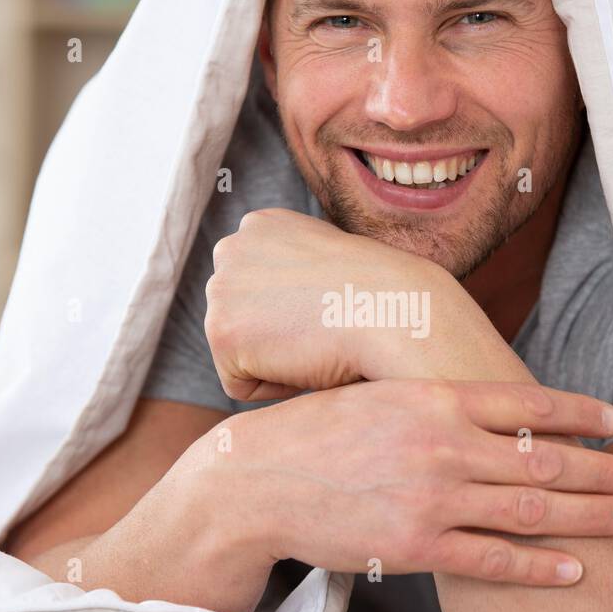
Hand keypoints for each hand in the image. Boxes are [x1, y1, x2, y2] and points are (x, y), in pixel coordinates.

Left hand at [204, 207, 504, 399]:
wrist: (392, 311)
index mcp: (258, 225)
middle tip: (324, 326)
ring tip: (316, 340)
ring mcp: (220, 288)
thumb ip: (292, 272)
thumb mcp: (329, 262)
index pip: (257, 292)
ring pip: (240, 353)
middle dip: (280, 336)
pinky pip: (240, 384)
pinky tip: (305, 360)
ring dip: (278, 360)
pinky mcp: (220, 332)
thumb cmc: (379, 297)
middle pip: (242, 322)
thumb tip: (276, 306)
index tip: (329, 305)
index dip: (297, 312)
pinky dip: (273, 386)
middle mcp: (230, 248)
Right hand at [204, 378, 612, 586]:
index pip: (526, 402)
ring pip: (530, 508)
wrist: (257, 480)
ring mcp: (431, 497)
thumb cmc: (315, 434)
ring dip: (588, 515)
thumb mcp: (377, 395)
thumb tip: (483, 401)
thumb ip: (433, 400)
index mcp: (433, 397)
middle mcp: (441, 444)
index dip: (579, 412)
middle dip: (602, 469)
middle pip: (544, 457)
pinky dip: (539, 566)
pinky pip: (492, 560)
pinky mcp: (415, 547)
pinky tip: (574, 568)